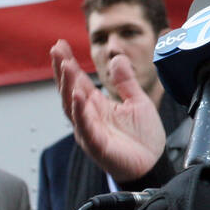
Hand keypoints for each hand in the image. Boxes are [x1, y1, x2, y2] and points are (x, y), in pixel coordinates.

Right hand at [50, 39, 165, 181]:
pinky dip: (80, 112)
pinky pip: (85, 127)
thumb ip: (126, 82)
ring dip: (68, 86)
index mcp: (97, 105)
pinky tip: (78, 96)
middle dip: (62, 71)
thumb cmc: (143, 137)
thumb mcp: (137, 102)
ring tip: (66, 67)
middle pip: (70, 90)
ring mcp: (90, 131)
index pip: (78, 81)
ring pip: (72, 107)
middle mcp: (89, 116)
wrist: (153, 164)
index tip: (60, 45)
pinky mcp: (97, 145)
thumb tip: (117, 59)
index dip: (68, 64)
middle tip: (56, 51)